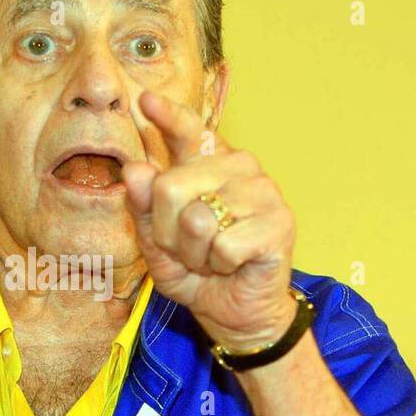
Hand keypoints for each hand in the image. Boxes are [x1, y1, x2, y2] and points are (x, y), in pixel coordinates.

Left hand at [122, 90, 298, 353]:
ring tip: (212, 259)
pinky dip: (219, 265)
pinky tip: (234, 265)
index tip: (146, 101)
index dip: (167, 116)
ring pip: (196, 219)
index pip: (186, 131)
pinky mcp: (279, 222)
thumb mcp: (157, 245)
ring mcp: (262, 191)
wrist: (235, 313)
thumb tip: (136, 170)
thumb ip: (143, 208)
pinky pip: (223, 244)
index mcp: (206, 165)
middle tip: (190, 250)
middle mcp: (237, 167)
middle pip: (168, 188)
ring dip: (194, 253)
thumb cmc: (198, 274)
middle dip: (167, 233)